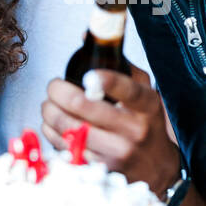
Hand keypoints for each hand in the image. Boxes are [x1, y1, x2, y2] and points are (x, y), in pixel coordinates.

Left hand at [41, 65, 180, 198]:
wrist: (157, 170)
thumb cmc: (146, 124)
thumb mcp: (145, 93)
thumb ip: (120, 65)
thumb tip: (87, 36)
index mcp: (147, 105)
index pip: (128, 90)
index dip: (106, 81)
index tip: (88, 75)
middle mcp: (134, 130)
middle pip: (84, 106)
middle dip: (57, 92)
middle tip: (53, 87)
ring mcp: (117, 153)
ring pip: (68, 128)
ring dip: (49, 112)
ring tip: (48, 105)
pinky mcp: (101, 169)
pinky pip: (65, 147)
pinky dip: (52, 133)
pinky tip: (53, 126)